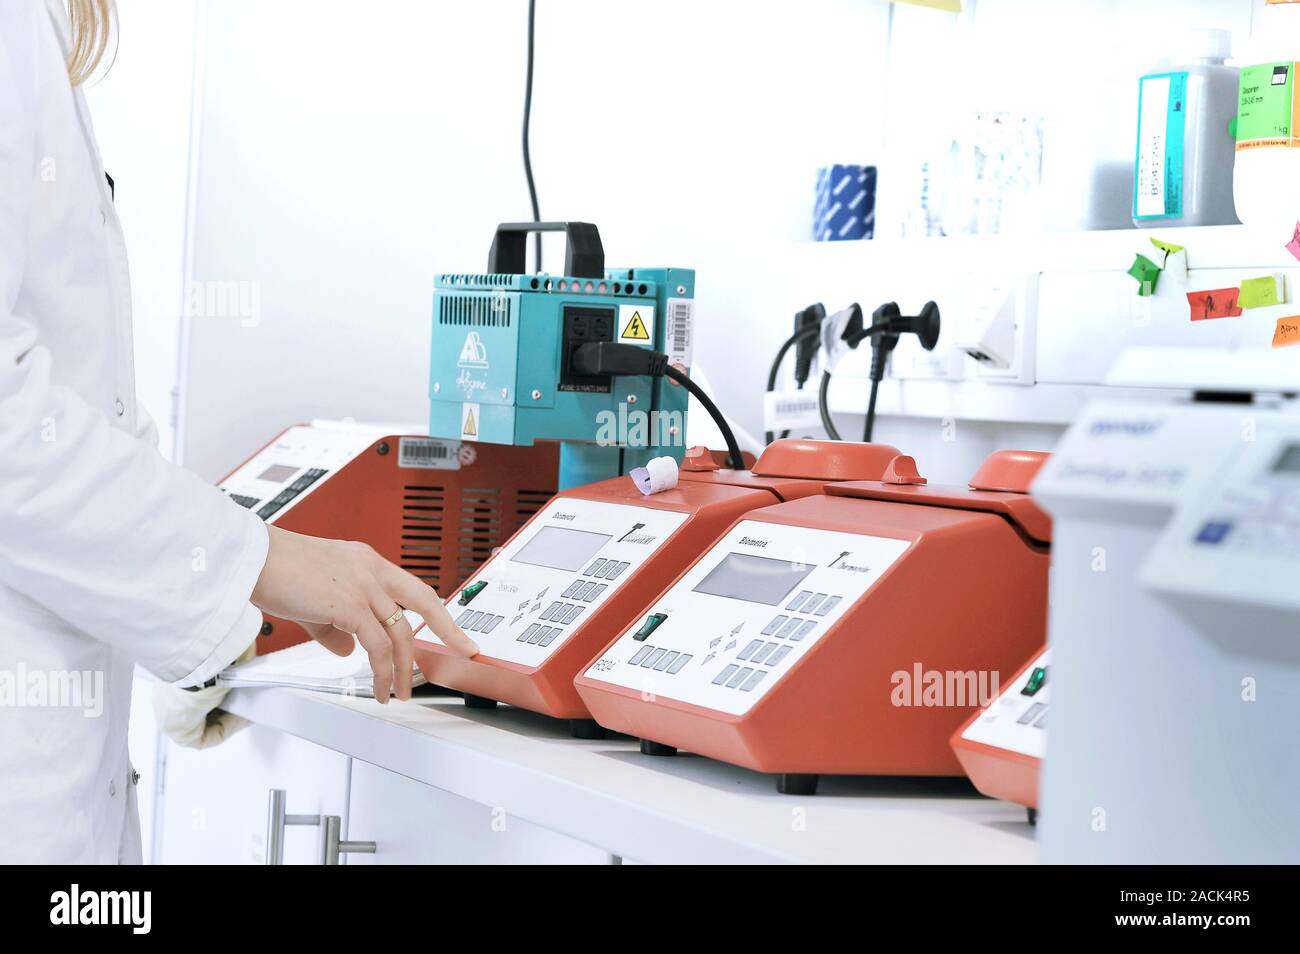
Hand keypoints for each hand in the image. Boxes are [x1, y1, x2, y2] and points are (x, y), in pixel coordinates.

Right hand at [251, 526, 477, 701]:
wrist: (251, 560)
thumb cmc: (274, 572)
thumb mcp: (314, 600)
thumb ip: (334, 626)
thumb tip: (348, 651)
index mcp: (367, 562)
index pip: (412, 587)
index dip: (435, 610)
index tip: (450, 627)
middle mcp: (372, 570)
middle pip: (425, 602)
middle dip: (448, 630)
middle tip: (464, 651)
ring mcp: (363, 586)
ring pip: (400, 632)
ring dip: (404, 668)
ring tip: (400, 693)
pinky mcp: (349, 605)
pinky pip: (377, 646)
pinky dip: (382, 672)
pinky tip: (379, 687)